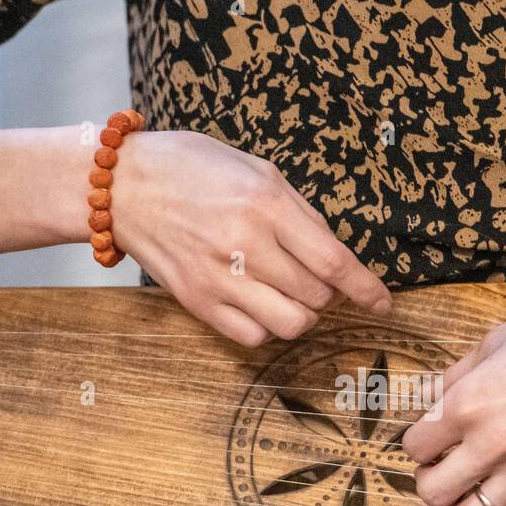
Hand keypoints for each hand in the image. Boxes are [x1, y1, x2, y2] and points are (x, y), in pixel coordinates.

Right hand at [111, 130, 391, 345]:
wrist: (122, 186)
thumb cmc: (192, 169)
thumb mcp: (255, 169)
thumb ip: (300, 212)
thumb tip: (335, 256)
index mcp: (265, 205)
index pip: (334, 263)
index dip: (367, 289)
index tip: (383, 303)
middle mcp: (245, 245)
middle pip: (316, 298)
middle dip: (330, 295)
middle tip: (317, 279)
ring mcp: (218, 278)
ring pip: (290, 325)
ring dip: (302, 314)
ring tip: (290, 293)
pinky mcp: (197, 302)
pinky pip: (252, 337)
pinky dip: (268, 328)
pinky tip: (261, 305)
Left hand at [400, 285, 505, 505]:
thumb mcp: (492, 342)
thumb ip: (455, 376)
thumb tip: (430, 396)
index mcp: (468, 404)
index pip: (415, 444)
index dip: (414, 441)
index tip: (424, 433)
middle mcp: (493, 444)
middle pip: (434, 488)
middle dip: (424, 482)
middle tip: (430, 470)